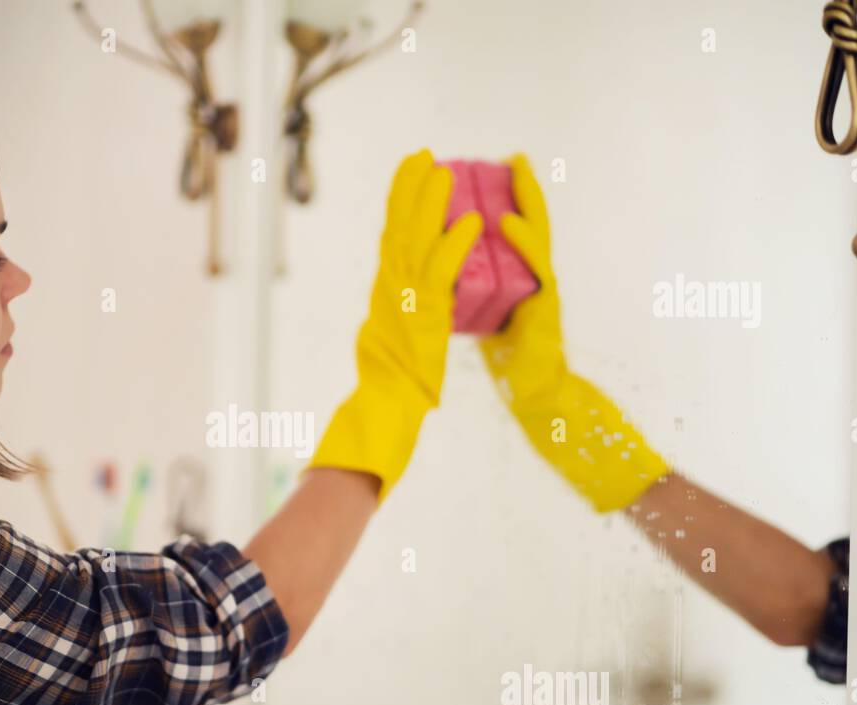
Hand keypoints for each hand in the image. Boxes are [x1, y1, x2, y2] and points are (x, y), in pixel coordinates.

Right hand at [307, 148, 481, 500]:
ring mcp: (405, 296)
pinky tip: (471, 221)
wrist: (388, 398)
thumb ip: (394, 302)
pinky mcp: (425, 312)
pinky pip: (443, 270)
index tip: (410, 167)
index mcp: (385, 284)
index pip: (392, 230)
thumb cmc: (389, 374)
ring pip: (417, 238)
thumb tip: (392, 288)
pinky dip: (456, 243)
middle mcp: (390, 283)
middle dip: (410, 185)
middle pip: (398, 223)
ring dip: (431, 202)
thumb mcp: (388, 326)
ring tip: (445, 171)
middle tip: (424, 154)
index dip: (400, 196)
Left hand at [478, 154, 667, 512]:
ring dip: (528, 202)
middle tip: (514, 155)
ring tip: (516, 172)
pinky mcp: (545, 305)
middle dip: (525, 187)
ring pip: (538, 236)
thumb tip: (448, 261)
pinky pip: (535, 268)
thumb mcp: (488, 308)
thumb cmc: (510, 352)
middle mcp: (535, 274)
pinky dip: (523, 243)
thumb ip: (477, 283)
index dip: (507, 197)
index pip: (513, 227)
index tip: (495, 165)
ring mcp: (543, 287)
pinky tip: (507, 221)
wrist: (531, 391)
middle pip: (532, 221)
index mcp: (519, 272)